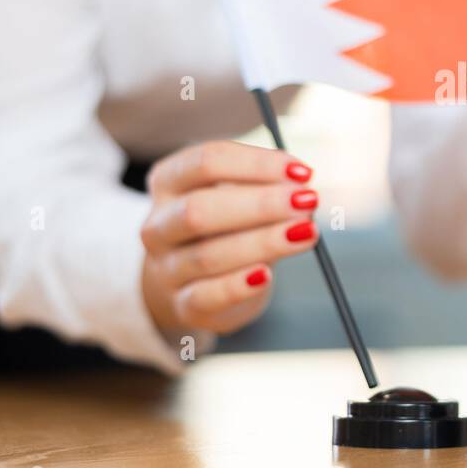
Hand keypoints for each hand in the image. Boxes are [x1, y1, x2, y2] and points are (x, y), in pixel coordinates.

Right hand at [140, 140, 318, 335]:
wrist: (194, 284)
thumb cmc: (223, 229)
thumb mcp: (236, 197)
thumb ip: (263, 187)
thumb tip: (301, 184)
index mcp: (169, 182)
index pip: (206, 162)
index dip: (257, 163)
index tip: (301, 172)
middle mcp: (158, 224)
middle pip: (200, 209)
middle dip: (261, 204)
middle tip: (308, 200)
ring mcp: (166, 268)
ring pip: (208, 255)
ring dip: (263, 242)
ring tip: (306, 232)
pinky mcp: (183, 305)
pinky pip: (206, 296)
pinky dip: (237, 286)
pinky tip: (266, 276)